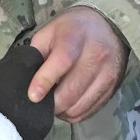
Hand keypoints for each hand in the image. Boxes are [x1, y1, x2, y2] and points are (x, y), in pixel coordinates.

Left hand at [27, 8, 129, 122]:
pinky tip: (67, 104)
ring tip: (53, 103)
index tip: (33, 96)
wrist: (109, 26)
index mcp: (76, 36)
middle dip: (51, 103)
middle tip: (40, 102)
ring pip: (79, 106)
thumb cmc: (72, 29)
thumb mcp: (49, 32)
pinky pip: (89, 111)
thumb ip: (37, 54)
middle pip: (72, 91)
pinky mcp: (112, 89)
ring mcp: (107, 74)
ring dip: (62, 110)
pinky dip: (74, 113)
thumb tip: (27, 82)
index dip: (45, 80)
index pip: (62, 61)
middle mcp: (96, 55)